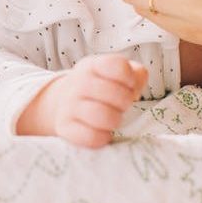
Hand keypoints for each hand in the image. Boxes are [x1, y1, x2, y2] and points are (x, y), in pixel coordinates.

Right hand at [18, 54, 147, 148]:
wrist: (64, 101)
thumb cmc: (99, 88)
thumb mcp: (116, 74)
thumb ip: (135, 74)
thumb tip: (137, 84)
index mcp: (93, 65)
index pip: (118, 66)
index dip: (131, 80)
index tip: (128, 87)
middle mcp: (78, 82)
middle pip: (116, 94)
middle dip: (125, 103)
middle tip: (121, 105)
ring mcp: (69, 105)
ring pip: (103, 116)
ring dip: (115, 120)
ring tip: (113, 118)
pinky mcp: (65, 127)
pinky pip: (91, 137)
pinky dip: (103, 137)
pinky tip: (103, 132)